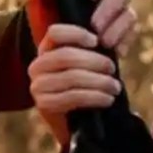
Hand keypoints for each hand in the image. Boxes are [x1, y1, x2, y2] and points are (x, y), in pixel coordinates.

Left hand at [24, 0, 135, 56]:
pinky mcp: (123, 29)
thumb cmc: (45, 9)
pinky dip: (124, 42)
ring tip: (103, 43)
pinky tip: (115, 52)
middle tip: (94, 25)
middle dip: (110, 7)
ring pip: (128, 11)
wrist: (54, 36)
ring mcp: (118, 8)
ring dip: (118, 27)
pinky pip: (131, 33)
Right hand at [28, 23, 122, 143]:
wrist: (73, 120)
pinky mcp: (44, 105)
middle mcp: (37, 66)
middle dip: (94, 61)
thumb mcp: (84, 64)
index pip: (55, 33)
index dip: (77, 34)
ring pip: (71, 77)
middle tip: (112, 69)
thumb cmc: (82, 85)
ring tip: (115, 87)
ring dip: (98, 82)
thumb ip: (90, 51)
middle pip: (65, 56)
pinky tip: (107, 99)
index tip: (97, 41)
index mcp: (46, 49)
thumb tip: (106, 40)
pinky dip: (94, 97)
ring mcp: (38, 86)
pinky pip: (73, 97)